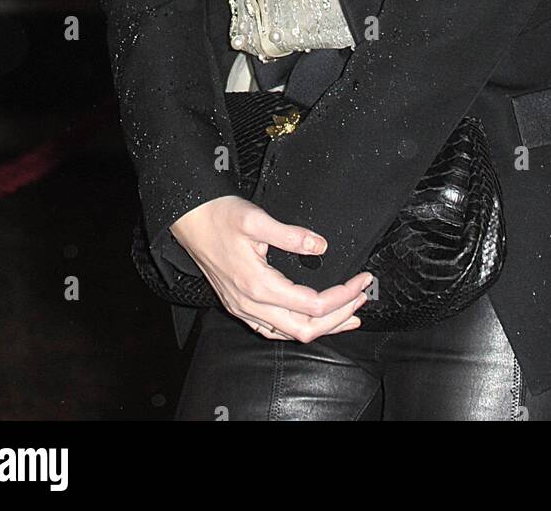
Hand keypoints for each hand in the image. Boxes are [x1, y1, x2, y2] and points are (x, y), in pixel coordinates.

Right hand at [170, 195, 371, 341]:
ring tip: (347, 314)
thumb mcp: (256, 219)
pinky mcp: (239, 305)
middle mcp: (250, 305)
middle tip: (362, 297)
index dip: (343, 296)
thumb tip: (320, 246)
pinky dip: (298, 327)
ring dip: (322, 326)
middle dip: (340, 316)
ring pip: (289, 333)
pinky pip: (273, 329)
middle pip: (305, 328)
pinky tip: (310, 319)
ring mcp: (243, 309)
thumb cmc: (218, 217)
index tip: (361, 280)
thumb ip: (290, 235)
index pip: (313, 305)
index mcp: (258, 285)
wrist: (188, 220)